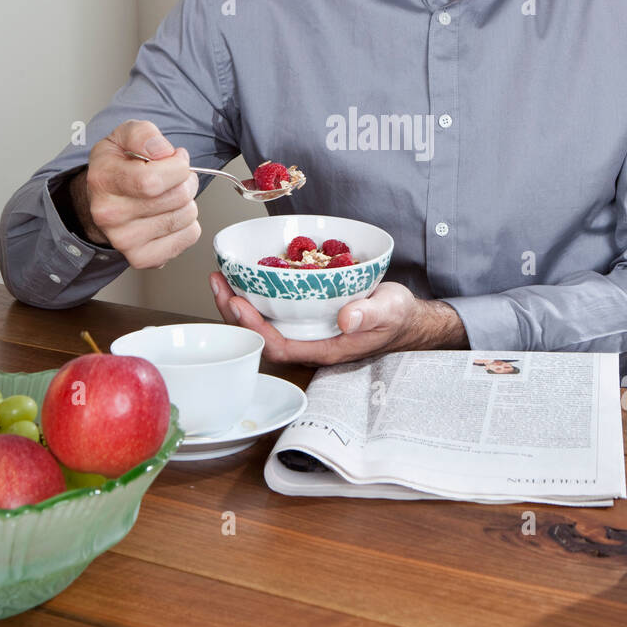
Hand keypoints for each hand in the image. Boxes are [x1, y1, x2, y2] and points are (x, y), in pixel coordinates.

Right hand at [77, 120, 200, 267]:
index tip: (176, 159)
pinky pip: (189, 236)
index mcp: (104, 180)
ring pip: (187, 216)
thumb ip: (143, 134)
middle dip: (186, 181)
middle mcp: (110, 214)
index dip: (177, 166)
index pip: (152, 180)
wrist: (101, 201)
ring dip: (187, 202)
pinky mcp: (142, 258)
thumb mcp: (123, 137)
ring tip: (169, 196)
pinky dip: (188, 224)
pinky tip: (169, 215)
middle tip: (175, 177)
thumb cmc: (117, 167)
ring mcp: (125, 240)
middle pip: (177, 197)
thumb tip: (163, 152)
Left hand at [208, 274, 467, 364]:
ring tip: (221, 278)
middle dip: (236, 314)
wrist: (406, 316)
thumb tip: (345, 319)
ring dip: (239, 304)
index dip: (255, 330)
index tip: (239, 304)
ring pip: (264, 324)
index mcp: (325, 348)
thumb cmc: (398, 317)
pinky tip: (246, 277)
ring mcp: (306, 330)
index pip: (280, 347)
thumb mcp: (388, 311)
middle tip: (220, 284)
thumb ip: (368, 315)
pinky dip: (256, 295)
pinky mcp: (307, 315)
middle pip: (262, 337)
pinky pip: (274, 310)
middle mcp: (310, 342)